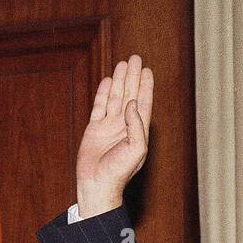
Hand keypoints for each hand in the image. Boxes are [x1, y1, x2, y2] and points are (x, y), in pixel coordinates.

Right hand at [75, 54, 153, 217]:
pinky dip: (103, 94)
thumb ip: (136, 126)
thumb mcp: (136, 149)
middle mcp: (125, 126)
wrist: (97, 184)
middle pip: (130, 95)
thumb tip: (131, 103)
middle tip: (135, 58)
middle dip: (133, 77)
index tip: (147, 70)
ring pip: (115, 98)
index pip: (143, 103)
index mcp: (138, 131)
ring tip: (123, 64)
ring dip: (119, 81)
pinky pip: (100, 107)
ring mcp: (109, 127)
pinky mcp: (95, 129)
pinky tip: (107, 82)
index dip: (145, 86)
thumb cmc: (119, 172)